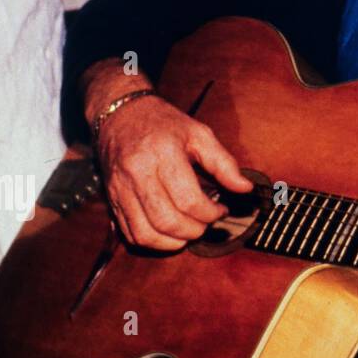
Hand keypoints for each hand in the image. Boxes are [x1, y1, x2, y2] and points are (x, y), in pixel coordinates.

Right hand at [97, 94, 251, 250]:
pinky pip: (130, 233)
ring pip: (146, 233)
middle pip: (166, 220)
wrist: (121, 115)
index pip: (188, 200)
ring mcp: (120, 189)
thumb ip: (224, 163)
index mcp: (163, 154)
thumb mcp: (199, 134)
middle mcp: (137, 173)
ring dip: (173, 242)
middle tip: (207, 224)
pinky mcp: (111, 200)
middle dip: (194, 231)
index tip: (222, 210)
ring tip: (190, 232)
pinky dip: (153, 241)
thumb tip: (245, 188)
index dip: (210, 213)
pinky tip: (169, 233)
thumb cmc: (164, 124)